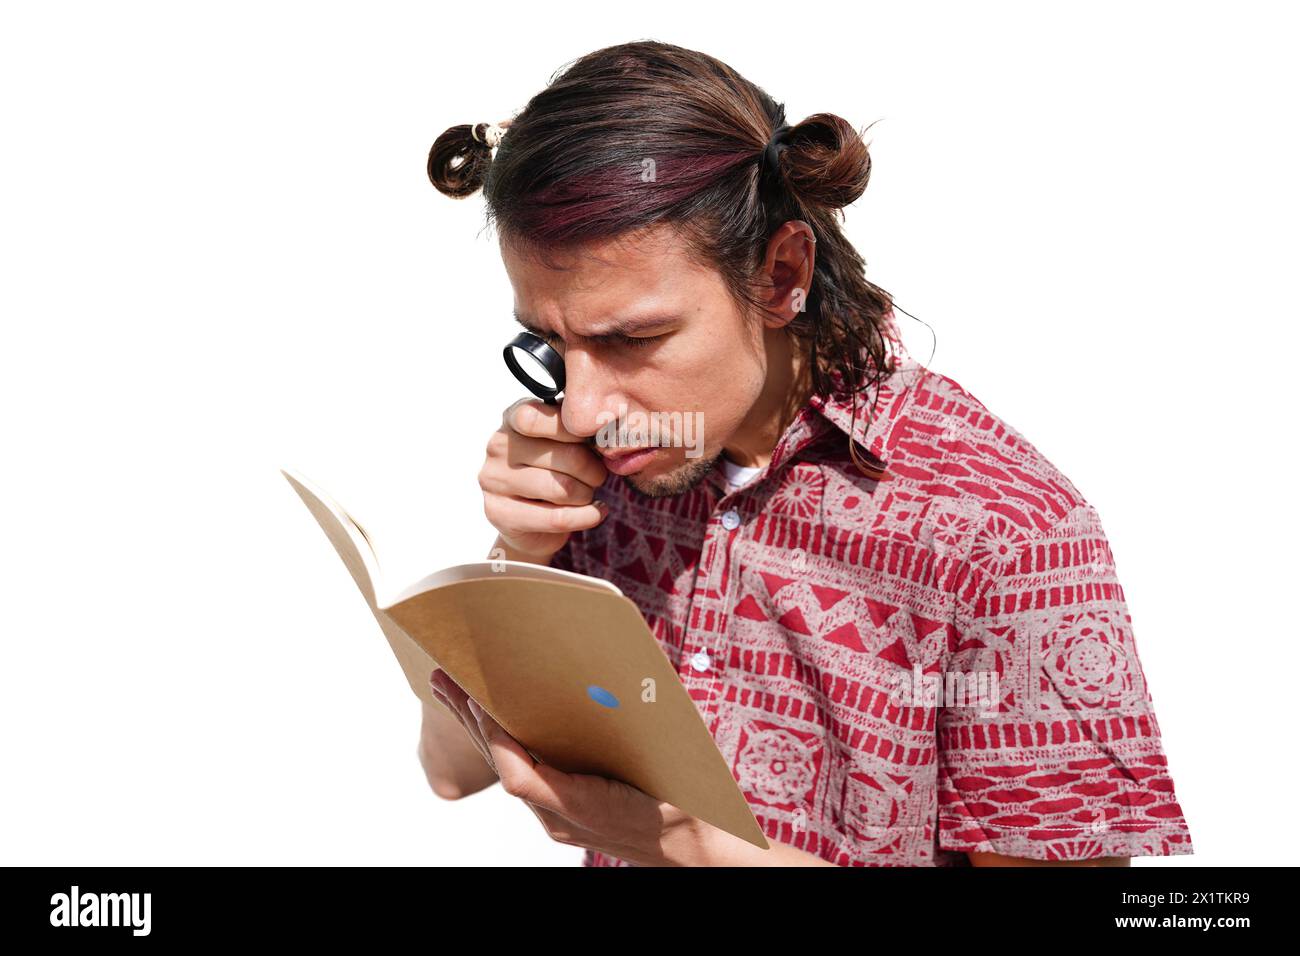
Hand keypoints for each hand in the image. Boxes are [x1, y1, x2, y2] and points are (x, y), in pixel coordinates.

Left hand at [428, 667, 717, 865]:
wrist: (689, 850)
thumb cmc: (676, 809)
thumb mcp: (656, 767)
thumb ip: (623, 737)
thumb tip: (599, 691)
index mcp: (578, 808)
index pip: (519, 776)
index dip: (497, 738)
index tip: (478, 703)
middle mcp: (558, 816)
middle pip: (502, 764)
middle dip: (469, 719)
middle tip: (443, 680)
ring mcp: (556, 816)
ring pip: (506, 766)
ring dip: (477, 727)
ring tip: (449, 691)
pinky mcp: (562, 811)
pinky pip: (523, 772)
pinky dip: (501, 743)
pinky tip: (488, 720)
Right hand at [479, 398, 609, 562]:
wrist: (532, 519)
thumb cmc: (554, 469)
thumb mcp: (565, 440)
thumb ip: (578, 429)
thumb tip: (608, 426)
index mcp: (514, 417)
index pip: (542, 418)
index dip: (577, 431)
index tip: (595, 443)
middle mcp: (497, 446)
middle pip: (567, 457)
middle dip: (594, 470)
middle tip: (598, 476)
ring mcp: (494, 481)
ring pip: (562, 489)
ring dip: (587, 494)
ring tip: (588, 494)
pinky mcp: (500, 514)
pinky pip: (557, 518)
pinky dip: (587, 517)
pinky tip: (595, 512)